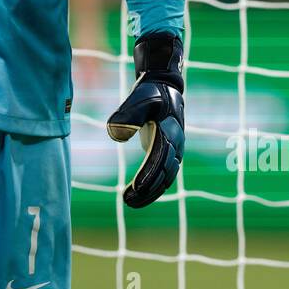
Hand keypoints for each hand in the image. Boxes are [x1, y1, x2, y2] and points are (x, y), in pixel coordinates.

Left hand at [106, 31, 184, 207]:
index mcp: (169, 133)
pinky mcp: (168, 150)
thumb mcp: (139, 98)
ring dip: (151, 192)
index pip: (159, 160)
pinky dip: (154, 185)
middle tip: (128, 202)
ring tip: (131, 203)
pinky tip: (140, 194)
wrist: (164, 86)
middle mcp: (175, 144)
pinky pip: (164, 172)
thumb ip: (127, 114)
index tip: (135, 189)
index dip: (148, 176)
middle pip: (165, 174)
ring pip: (166, 177)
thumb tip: (113, 133)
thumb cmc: (151, 91)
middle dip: (148, 190)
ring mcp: (174, 148)